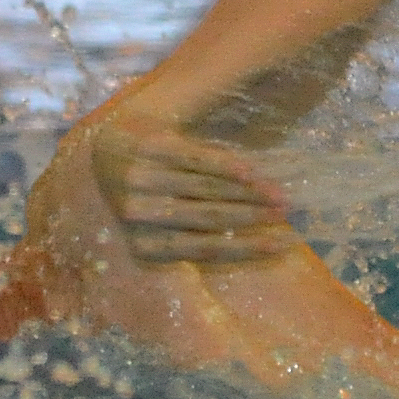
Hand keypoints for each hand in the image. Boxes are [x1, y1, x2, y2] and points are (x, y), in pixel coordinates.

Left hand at [91, 115, 295, 263]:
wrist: (111, 148)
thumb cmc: (150, 197)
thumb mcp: (163, 226)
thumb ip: (198, 237)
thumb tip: (260, 246)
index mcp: (143, 246)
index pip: (204, 251)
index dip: (246, 249)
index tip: (282, 246)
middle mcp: (138, 214)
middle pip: (207, 218)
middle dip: (252, 217)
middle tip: (287, 215)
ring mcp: (140, 179)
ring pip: (205, 189)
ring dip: (247, 193)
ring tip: (278, 195)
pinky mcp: (148, 148)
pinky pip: (195, 159)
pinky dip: (225, 166)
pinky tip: (252, 172)